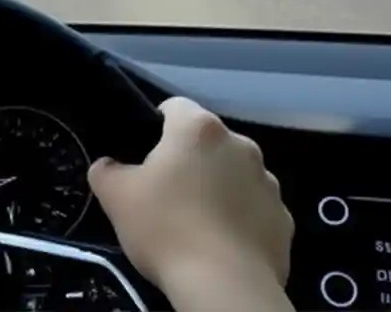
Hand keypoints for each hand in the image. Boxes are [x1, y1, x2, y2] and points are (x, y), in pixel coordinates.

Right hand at [88, 97, 293, 311]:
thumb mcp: (115, 197)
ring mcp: (269, 182)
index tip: (144, 155)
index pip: (175, 107)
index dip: (156, 125)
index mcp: (199, 130)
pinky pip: (255, 210)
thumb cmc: (166, 228)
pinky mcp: (284, 219)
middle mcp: (241, 145)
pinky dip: (241, 220)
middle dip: (190, 161)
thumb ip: (106, 171)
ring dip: (219, 188)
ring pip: (236, 175)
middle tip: (166, 194)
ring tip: (197, 224)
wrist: (224, 284)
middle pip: (208, 143)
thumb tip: (109, 166)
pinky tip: (222, 245)